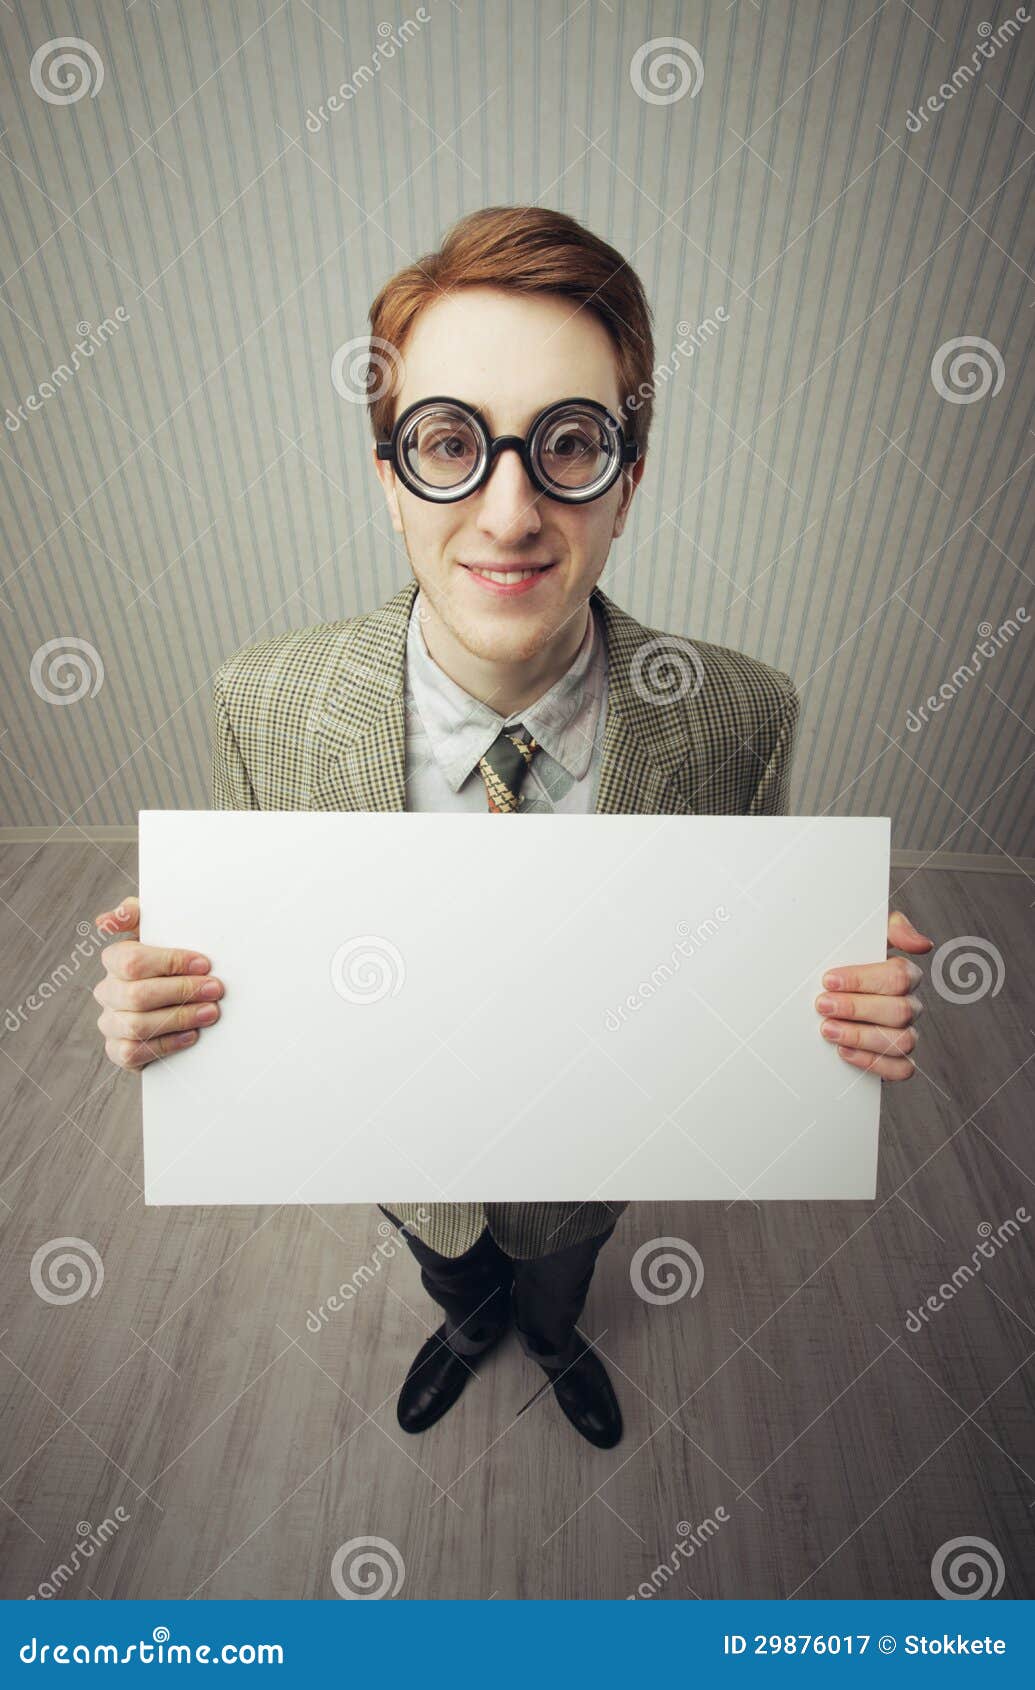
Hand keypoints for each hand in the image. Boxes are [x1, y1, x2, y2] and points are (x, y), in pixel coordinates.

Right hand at [92, 895, 224, 1070]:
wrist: (177, 998)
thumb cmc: (170, 960)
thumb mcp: (159, 929)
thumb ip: (137, 913)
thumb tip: (107, 920)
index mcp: (114, 959)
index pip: (132, 961)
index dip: (170, 963)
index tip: (204, 964)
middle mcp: (108, 991)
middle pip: (137, 995)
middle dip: (182, 992)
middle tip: (215, 990)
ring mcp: (110, 1022)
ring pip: (136, 1025)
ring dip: (179, 1019)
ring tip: (210, 1013)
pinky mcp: (118, 1050)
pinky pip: (134, 1052)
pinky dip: (166, 1044)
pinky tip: (191, 1036)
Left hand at [815, 909, 933, 1081]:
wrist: (829, 994)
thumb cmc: (846, 963)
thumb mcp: (864, 937)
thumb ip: (891, 928)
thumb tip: (921, 944)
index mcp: (904, 976)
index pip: (898, 976)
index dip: (863, 979)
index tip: (829, 980)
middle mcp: (909, 1006)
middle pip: (900, 1011)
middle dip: (857, 1008)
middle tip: (822, 1006)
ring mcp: (905, 1034)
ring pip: (902, 1041)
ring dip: (862, 1037)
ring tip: (828, 1030)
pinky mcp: (895, 1060)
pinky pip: (901, 1069)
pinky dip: (873, 1063)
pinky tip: (844, 1052)